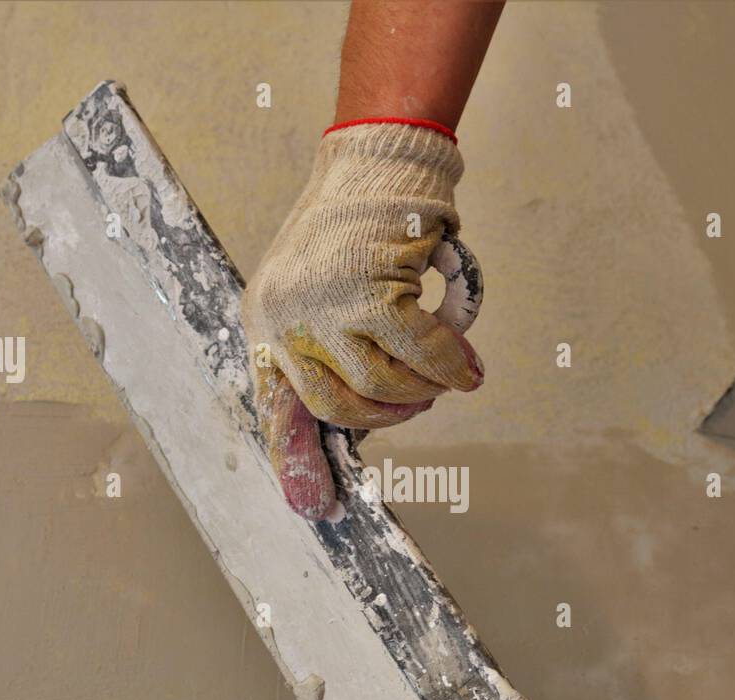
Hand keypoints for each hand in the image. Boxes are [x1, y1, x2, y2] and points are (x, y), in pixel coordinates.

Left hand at [242, 120, 482, 519]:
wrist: (377, 155)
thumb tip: (364, 413)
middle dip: (387, 417)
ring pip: (382, 385)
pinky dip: (450, 367)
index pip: (278, 405)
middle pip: (337, 406)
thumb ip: (328, 347)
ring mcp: (324, 306)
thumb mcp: (317, 288)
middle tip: (419, 402)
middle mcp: (284, 317)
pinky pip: (421, 354)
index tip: (313, 508)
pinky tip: (468, 369)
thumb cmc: (355, 226)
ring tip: (447, 376)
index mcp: (265, 321)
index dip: (296, 460)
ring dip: (423, 391)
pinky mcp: (370, 291)